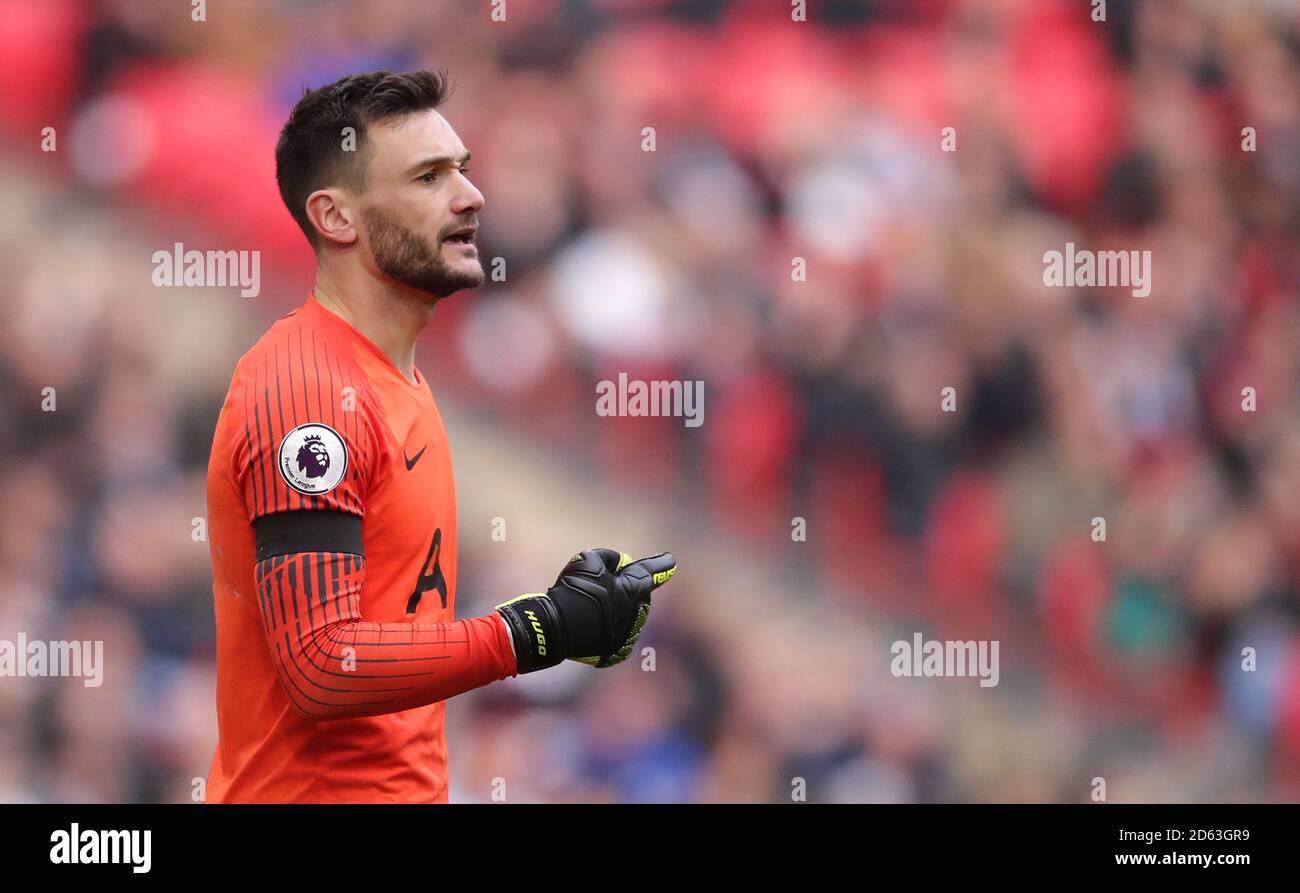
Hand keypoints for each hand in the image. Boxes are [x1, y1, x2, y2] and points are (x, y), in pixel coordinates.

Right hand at [496, 549, 676, 672]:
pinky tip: (589, 627)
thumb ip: (610, 558)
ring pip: (628, 616)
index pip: (652, 572)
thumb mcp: (588, 560)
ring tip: (587, 610)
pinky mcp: (619, 651)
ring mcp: (629, 634)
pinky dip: (608, 629)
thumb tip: (620, 564)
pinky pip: (618, 635)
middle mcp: (638, 612)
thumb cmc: (572, 590)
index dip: (662, 566)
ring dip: (615, 611)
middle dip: (624, 590)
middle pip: (637, 596)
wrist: (555, 628)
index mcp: (634, 589)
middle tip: (599, 589)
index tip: (671, 561)